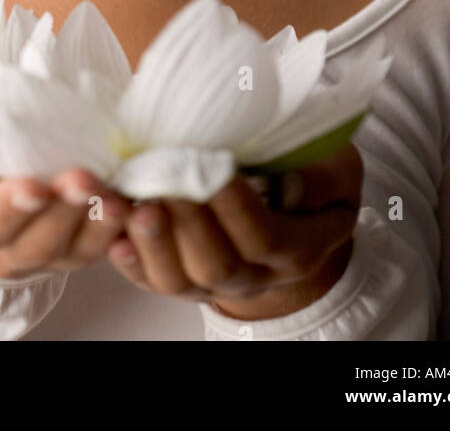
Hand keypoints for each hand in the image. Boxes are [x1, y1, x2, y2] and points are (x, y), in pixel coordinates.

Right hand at [0, 125, 134, 278]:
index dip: (10, 208)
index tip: (33, 183)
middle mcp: (3, 249)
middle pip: (35, 243)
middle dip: (62, 213)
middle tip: (82, 181)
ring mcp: (44, 251)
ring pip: (73, 250)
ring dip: (97, 224)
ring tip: (115, 197)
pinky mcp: (75, 244)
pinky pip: (101, 246)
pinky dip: (121, 228)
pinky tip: (137, 204)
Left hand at [105, 143, 362, 318]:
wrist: (294, 206)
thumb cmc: (312, 174)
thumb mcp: (335, 168)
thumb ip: (319, 179)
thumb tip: (289, 185)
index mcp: (298, 250)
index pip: (264, 237)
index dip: (236, 207)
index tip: (215, 167)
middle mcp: (254, 276)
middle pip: (215, 264)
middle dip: (186, 221)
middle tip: (164, 178)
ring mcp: (213, 283)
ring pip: (177, 279)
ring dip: (149, 241)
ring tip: (131, 203)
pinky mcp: (181, 276)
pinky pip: (149, 279)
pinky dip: (129, 258)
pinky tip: (114, 230)